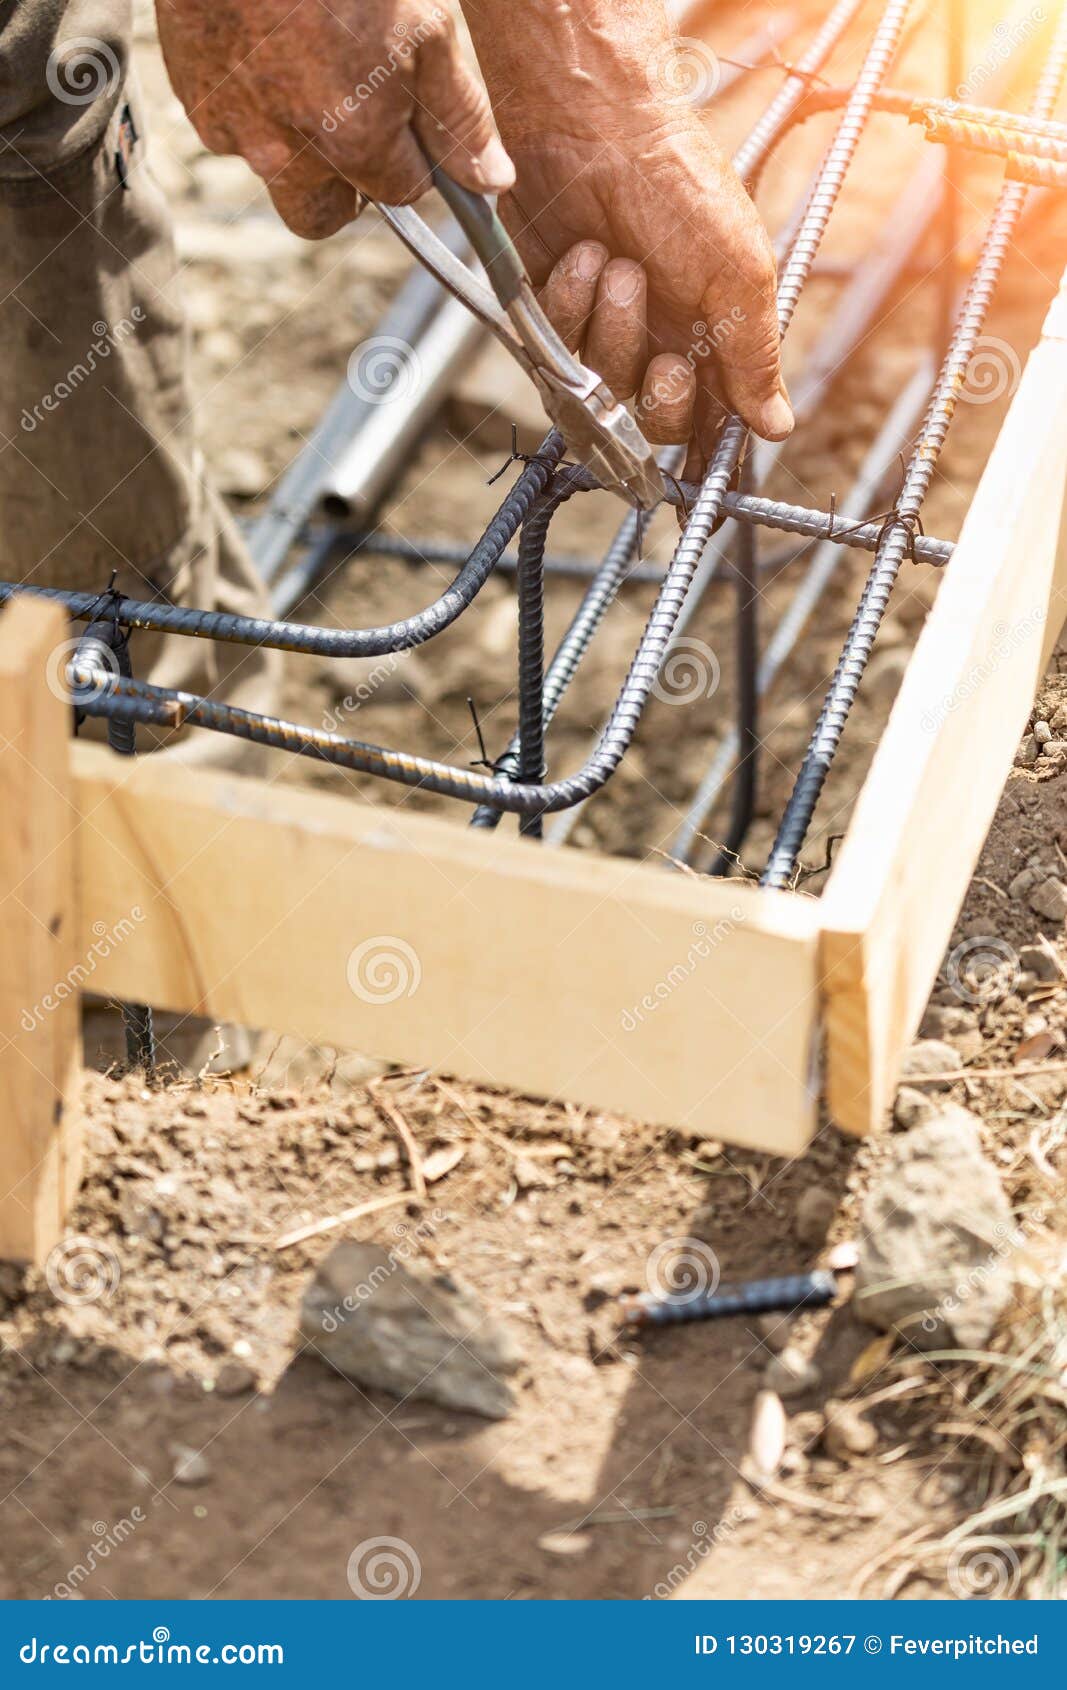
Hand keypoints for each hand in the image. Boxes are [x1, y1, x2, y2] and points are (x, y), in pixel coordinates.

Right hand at [156, 0, 514, 237]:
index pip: (401, 192)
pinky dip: (253, 99)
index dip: (413, 157)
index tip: (412, 116)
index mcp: (354, 139)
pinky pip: (228, 124)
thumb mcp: (427, 24)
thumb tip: (491, 182)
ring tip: (309, 60)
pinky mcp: (191, 93)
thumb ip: (458, 115)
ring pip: (274, 170)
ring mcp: (231, 125)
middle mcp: (286, 152)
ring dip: (296, 141)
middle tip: (358, 115)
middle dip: (345, 184)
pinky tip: (267, 42)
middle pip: (323, 214)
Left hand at [460, 0, 791, 458]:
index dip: (708, 452)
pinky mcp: (552, 313)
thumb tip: (779, 425)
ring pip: (601, 388)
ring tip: (621, 266)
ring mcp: (604, 329)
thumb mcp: (739, 271)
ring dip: (613, 331)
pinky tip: (583, 254)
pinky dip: (571, 302)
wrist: (594, 123)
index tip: (704, 473)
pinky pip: (553, 349)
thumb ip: (755, 355)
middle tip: (668, 360)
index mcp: (714, 335)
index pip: (714, 419)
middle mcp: (659, 339)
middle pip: (656, 424)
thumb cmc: (679, 181)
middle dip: (661, 399)